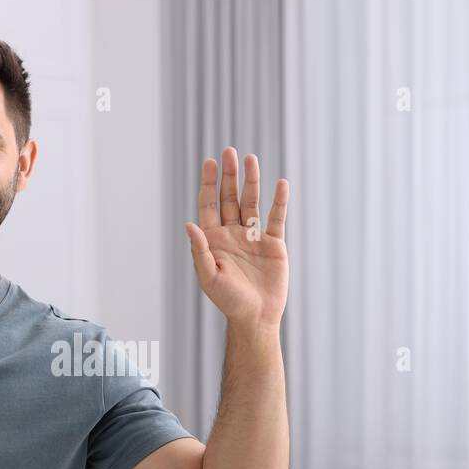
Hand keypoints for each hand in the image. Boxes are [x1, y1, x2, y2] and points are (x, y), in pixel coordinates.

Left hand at [184, 147, 288, 329]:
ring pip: (251, 202)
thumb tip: (188, 224)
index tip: (210, 162)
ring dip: (251, 181)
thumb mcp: (209, 277)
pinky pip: (276, 218)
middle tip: (229, 152)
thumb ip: (200, 250)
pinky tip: (280, 184)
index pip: (209, 205)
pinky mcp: (273, 244)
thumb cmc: (228, 300)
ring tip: (251, 159)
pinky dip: (279, 201)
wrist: (255, 317)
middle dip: (229, 175)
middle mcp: (232, 234)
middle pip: (229, 198)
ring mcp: (253, 237)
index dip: (209, 183)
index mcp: (214, 239)